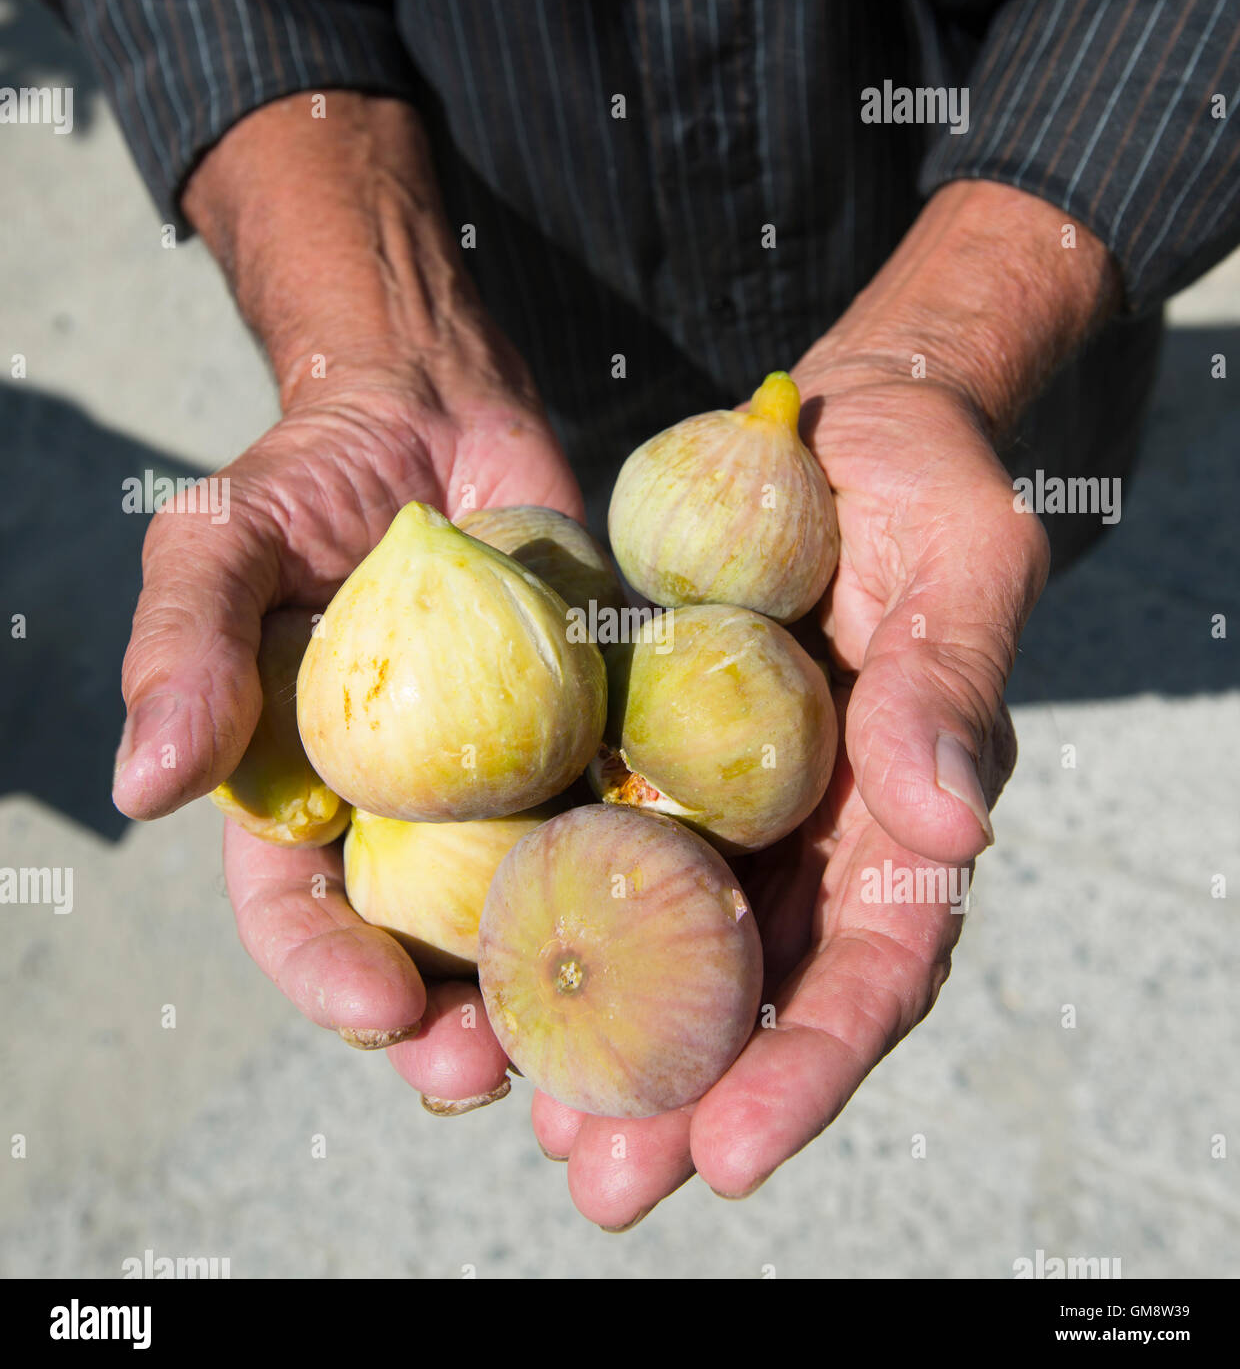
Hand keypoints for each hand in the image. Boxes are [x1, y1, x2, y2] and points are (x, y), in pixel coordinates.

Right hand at [116, 355, 582, 1094]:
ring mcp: (508, 782)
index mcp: (304, 798)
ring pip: (532, 909)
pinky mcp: (593, 738)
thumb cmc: (307, 477)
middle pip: (422, 947)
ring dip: (559, 980)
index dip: (329, 973)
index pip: (300, 914)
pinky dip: (647, 867)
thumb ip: (183, 652)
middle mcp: (408, 813)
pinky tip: (683, 908)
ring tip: (592, 1036)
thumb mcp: (220, 545)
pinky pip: (622, 811)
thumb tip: (138, 788)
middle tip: (489, 1067)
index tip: (379, 1007)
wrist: (434, 410)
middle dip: (449, 1024)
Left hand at [527, 179, 1116, 1226]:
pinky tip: (487, 981)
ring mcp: (723, 800)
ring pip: (669, 946)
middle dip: (690, 1099)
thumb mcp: (960, 561)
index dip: (812, 1064)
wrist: (835, 434)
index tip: (736, 1153)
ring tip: (536, 1125)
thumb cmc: (922, 486)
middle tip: (608, 1183)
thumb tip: (952, 827)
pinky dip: (552, 918)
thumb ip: (951, 685)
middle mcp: (812, 834)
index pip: (876, 965)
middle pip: (759, 993)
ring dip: (609, 1044)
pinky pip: (596, 845)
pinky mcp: (645, 752)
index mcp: (904, 816)